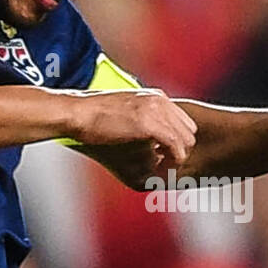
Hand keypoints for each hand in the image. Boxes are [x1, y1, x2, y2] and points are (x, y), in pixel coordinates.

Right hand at [73, 88, 197, 164]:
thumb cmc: (92, 116)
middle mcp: (160, 101)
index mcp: (156, 97)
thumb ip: (140, 118)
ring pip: (187, 141)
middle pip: (189, 131)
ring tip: (158, 169)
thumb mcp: (123, 111)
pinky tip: (156, 170)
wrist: (78, 113)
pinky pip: (176, 148)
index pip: (182, 122)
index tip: (159, 156)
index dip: (174, 142)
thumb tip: (148, 137)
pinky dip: (171, 163)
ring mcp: (156, 111)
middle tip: (160, 164)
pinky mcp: (150, 125)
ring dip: (175, 158)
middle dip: (178, 150)